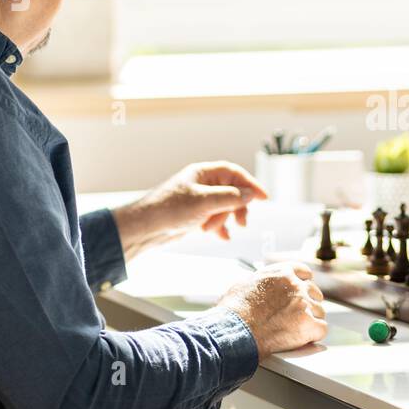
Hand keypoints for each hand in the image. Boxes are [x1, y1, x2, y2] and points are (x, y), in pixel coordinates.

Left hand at [113, 161, 268, 256]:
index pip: (233, 173)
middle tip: (242, 221)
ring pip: (224, 207)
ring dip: (225, 219)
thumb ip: (229, 197)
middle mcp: (202, 185)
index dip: (250, 183)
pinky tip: (223, 236)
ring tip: (217, 229)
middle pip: (231, 191)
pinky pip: (215, 219)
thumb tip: (249, 194)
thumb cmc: (167, 209)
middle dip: (237, 207)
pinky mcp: (194, 216)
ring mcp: (198, 201)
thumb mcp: (203, 202)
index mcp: (203, 173)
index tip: (263, 197)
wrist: (144, 228)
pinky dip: (220, 227)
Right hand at [220, 262, 326, 357]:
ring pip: (319, 311)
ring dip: (311, 320)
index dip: (303, 282)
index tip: (302, 289)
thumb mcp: (244, 284)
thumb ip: (259, 282)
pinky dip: (314, 335)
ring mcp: (304, 305)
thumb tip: (256, 285)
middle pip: (314, 292)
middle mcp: (297, 286)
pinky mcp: (309, 325)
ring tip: (297, 329)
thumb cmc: (234, 310)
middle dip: (308, 302)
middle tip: (298, 314)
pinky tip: (304, 338)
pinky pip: (322, 329)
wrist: (236, 330)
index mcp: (282, 272)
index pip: (304, 272)